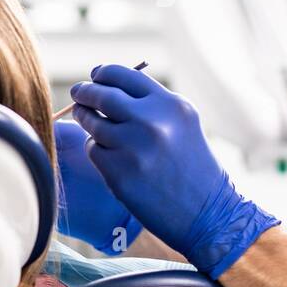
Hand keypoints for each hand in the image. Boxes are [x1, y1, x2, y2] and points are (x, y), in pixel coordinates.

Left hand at [70, 64, 279, 277]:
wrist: (208, 213)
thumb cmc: (192, 165)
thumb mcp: (182, 123)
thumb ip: (151, 103)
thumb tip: (105, 84)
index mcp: (170, 105)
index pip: (124, 75)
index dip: (103, 73)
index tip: (95, 76)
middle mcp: (152, 122)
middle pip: (101, 95)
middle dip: (85, 92)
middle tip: (78, 93)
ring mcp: (133, 148)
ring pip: (93, 124)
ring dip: (87, 120)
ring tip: (89, 121)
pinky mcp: (119, 173)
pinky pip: (94, 151)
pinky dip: (97, 151)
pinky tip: (112, 157)